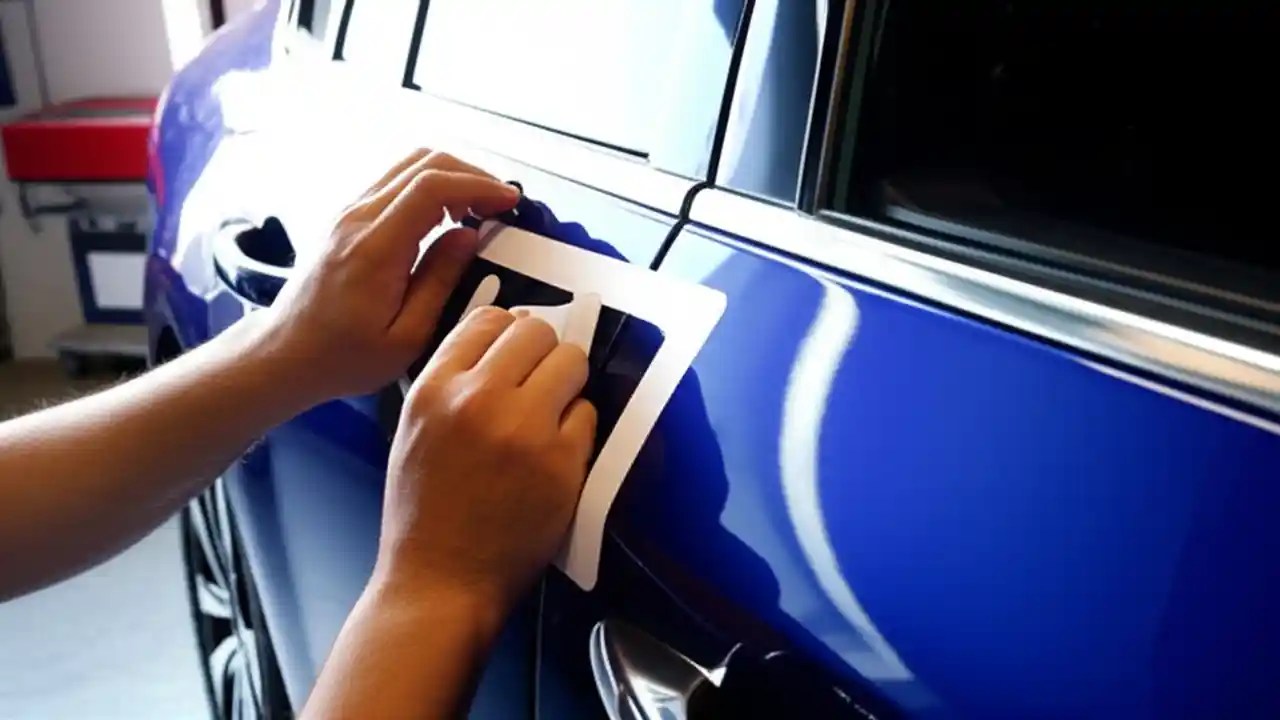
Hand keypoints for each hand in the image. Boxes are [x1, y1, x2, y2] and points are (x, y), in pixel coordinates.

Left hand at [246, 149, 520, 402]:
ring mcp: (348, 214)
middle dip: (470, 175)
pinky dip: (428, 187)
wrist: (286, 355)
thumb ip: (440, 281)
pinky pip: (393, 183)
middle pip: (422, 163)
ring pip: (407, 166)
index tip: (510, 201)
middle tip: (500, 204)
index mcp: (375, 248)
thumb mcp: (406, 336)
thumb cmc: (344, 357)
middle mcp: (357, 219)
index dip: (477, 185)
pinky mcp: (346, 219)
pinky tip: (445, 216)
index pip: (431, 187)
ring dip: (449, 177)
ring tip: (477, 210)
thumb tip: (467, 236)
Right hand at [377, 307, 597, 613]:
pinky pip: (588, 414)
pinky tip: (554, 451)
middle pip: (536, 332)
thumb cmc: (424, 514)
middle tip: (540, 380)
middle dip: (543, 352)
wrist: (439, 582)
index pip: (488, 319)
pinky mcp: (562, 463)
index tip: (517, 349)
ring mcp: (524, 430)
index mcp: (434, 389)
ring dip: (567, 383)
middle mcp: (478, 400)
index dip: (509, 331)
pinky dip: (577, 428)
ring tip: (551, 412)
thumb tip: (505, 339)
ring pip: (571, 362)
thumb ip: (452, 382)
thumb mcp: (414, 430)